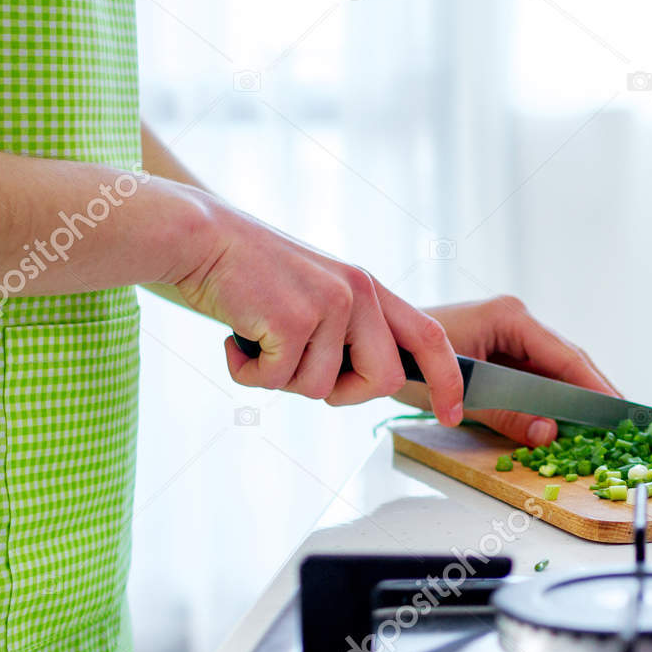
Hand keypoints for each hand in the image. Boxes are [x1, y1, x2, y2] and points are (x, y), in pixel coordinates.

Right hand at [168, 193, 464, 422]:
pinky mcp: (293, 320)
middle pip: (382, 382)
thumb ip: (345, 332)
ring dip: (279, 378)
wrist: (197, 237)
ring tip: (257, 340)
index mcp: (369, 289)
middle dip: (342, 396)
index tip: (453, 414)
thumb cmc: (248, 274)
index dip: (447, 380)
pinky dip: (247, 372)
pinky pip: (275, 381)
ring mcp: (329, 305)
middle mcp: (359, 293)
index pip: (430, 337)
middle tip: (298, 372)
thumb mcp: (315, 294)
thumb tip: (360, 385)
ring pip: (320, 389)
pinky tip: (235, 337)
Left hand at [405, 296, 617, 445]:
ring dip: (571, 396)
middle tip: (619, 421)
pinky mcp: (499, 350)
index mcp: (509, 317)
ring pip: (552, 369)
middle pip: (565, 360)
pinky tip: (563, 417)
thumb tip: (549, 434)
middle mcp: (514, 321)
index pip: (565, 355)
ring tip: (598, 423)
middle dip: (590, 390)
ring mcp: (508, 334)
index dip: (593, 384)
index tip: (617, 409)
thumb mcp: (460, 391)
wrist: (374, 346)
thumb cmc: (409, 358)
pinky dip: (549, 396)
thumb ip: (507, 414)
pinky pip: (534, 375)